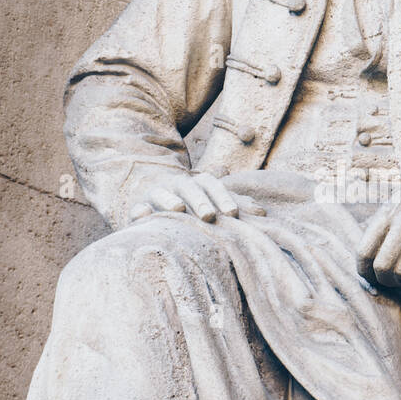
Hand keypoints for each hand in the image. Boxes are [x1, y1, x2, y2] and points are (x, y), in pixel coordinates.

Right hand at [129, 171, 264, 222]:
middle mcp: (178, 185)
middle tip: (209, 215)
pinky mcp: (139, 205)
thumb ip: (235, 205)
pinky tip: (141, 215)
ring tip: (177, 209)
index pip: (212, 185)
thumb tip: (262, 213)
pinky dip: (139, 210)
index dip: (222, 197)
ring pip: (163, 193)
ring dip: (169, 199)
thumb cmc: (193, 203)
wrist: (155, 193)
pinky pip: (138, 206)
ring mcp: (157, 193)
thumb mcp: (214, 202)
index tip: (232, 212)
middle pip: (189, 188)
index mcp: (199, 184)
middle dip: (200, 200)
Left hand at [357, 158, 400, 298]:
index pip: (364, 252)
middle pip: (382, 267)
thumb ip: (380, 228)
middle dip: (382, 280)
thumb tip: (366, 260)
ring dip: (400, 284)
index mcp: (387, 213)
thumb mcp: (394, 203)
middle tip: (386, 280)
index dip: (363, 271)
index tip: (368, 276)